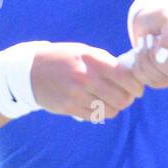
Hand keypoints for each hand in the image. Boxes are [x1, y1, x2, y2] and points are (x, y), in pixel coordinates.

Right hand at [29, 42, 145, 121]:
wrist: (30, 71)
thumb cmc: (62, 58)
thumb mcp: (84, 51)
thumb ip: (106, 62)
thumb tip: (130, 75)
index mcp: (92, 60)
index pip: (126, 77)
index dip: (136, 86)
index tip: (138, 89)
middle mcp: (85, 77)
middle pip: (121, 98)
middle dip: (128, 99)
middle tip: (126, 97)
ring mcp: (76, 94)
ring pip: (110, 110)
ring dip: (114, 108)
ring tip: (111, 102)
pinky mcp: (68, 107)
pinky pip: (95, 116)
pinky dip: (100, 113)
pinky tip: (97, 105)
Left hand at [124, 0, 167, 89]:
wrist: (149, 20)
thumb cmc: (163, 15)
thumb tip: (162, 57)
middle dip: (158, 55)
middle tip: (150, 37)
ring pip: (161, 79)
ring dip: (146, 58)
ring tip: (144, 40)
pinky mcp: (162, 80)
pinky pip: (147, 80)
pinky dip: (138, 65)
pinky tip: (139, 51)